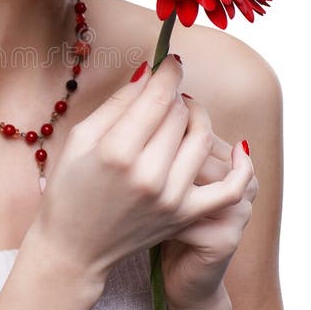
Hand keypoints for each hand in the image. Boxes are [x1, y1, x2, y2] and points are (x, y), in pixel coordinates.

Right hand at [31, 55, 254, 288]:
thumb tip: (149, 71)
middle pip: (180, 114)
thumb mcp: (80, 138)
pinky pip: (230, 189)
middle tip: (162, 94)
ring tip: (182, 114)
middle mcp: (148, 175)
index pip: (158, 97)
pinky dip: (241, 166)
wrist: (74, 248)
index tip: (170, 61)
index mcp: (116, 152)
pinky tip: (240, 147)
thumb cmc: (69, 189)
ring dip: (196, 118)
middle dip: (173, 96)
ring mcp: (171, 198)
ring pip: (201, 139)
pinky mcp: (185, 215)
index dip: (168, 72)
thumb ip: (117, 103)